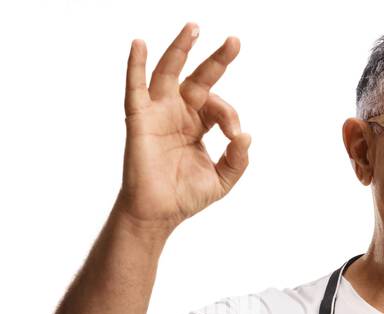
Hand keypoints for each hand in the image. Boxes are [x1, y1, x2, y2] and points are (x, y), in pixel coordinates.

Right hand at [117, 22, 250, 235]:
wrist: (160, 213)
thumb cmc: (186, 196)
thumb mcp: (223, 179)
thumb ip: (238, 159)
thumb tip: (247, 136)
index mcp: (198, 124)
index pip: (219, 107)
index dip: (231, 117)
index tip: (235, 138)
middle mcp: (178, 112)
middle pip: (198, 78)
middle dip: (216, 60)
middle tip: (235, 41)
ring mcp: (158, 113)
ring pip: (169, 73)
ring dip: (180, 49)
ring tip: (193, 28)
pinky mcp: (139, 119)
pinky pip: (135, 88)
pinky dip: (135, 66)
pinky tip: (140, 45)